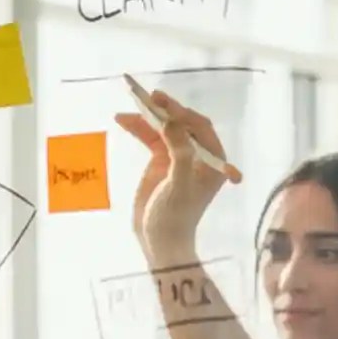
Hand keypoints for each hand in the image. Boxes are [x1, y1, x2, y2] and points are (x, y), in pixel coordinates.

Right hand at [113, 90, 240, 261]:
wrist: (160, 240)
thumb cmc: (176, 215)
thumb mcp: (179, 183)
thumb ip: (179, 152)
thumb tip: (173, 121)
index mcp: (213, 160)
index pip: (200, 127)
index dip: (181, 113)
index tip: (162, 103)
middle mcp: (199, 155)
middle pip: (182, 123)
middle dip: (165, 110)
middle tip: (148, 97)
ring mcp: (179, 157)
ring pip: (164, 128)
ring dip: (148, 117)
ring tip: (129, 107)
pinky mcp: (162, 162)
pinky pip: (151, 138)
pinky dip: (139, 128)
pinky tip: (123, 120)